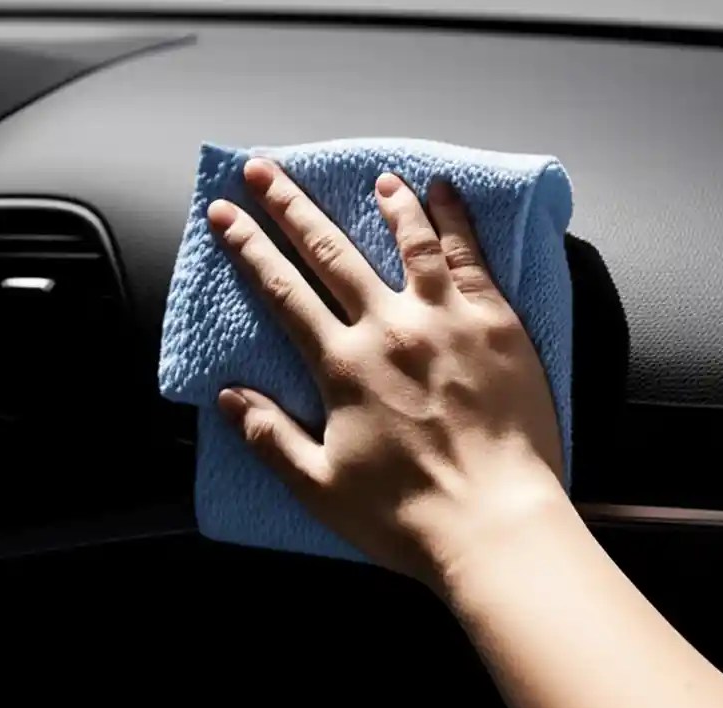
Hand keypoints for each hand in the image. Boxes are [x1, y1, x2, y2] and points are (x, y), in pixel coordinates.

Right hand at [207, 159, 565, 586]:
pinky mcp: (497, 324)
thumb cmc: (409, 516)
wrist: (496, 524)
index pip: (283, 291)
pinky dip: (455, 220)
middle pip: (331, 251)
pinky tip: (446, 195)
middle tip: (266, 169)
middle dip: (291, 206)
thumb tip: (228, 396)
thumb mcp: (320, 486)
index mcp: (344, 365)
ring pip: (410, 241)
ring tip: (375, 178)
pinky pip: (471, 257)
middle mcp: (391, 329)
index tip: (224, 213)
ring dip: (387, 204)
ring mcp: (447, 320)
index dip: (248, 247)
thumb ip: (270, 437)